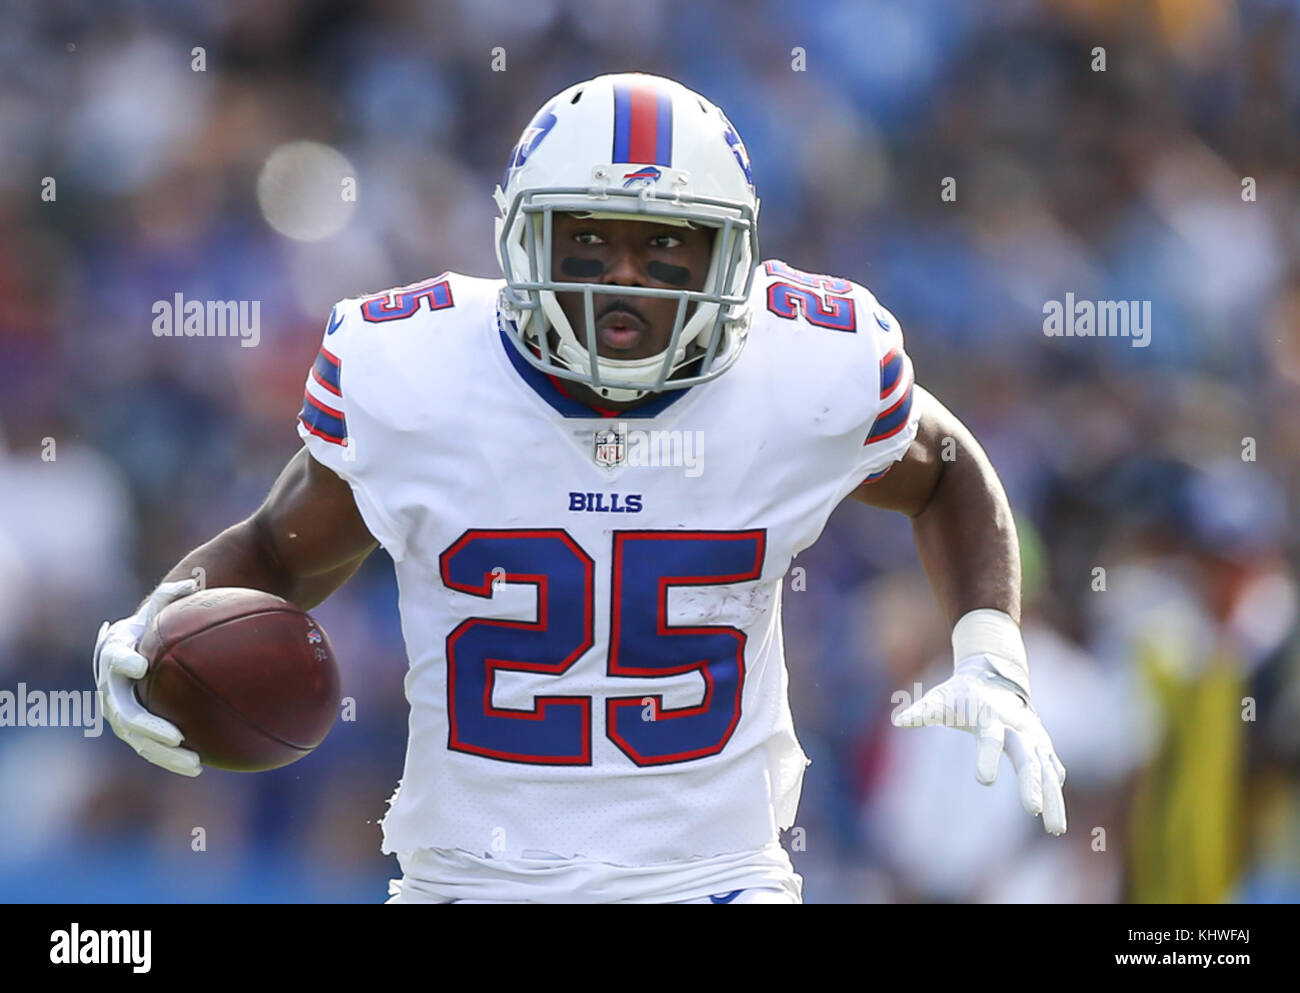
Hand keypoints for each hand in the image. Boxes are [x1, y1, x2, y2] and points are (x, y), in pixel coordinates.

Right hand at [93, 579, 202, 776]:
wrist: (136, 654)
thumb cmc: (154, 627)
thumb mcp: (161, 609)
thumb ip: (172, 596)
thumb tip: (193, 581)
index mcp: (115, 654)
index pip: (114, 658)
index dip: (123, 662)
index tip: (141, 666)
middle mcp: (111, 688)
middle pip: (125, 713)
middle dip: (148, 727)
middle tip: (176, 735)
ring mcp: (121, 713)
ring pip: (138, 740)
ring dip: (164, 755)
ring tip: (196, 764)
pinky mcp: (135, 731)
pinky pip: (152, 748)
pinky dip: (172, 759)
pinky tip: (202, 765)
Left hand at [892, 654, 1066, 834]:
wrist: (993, 675)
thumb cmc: (960, 693)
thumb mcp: (940, 700)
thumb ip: (923, 712)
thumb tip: (899, 720)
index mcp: (990, 717)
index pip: (991, 738)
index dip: (988, 757)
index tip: (984, 780)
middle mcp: (1017, 728)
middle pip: (1027, 758)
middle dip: (1031, 784)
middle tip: (1032, 810)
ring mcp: (1033, 737)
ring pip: (1047, 769)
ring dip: (1053, 797)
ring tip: (1055, 830)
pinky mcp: (1041, 744)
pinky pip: (1052, 767)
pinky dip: (1055, 788)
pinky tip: (1055, 813)